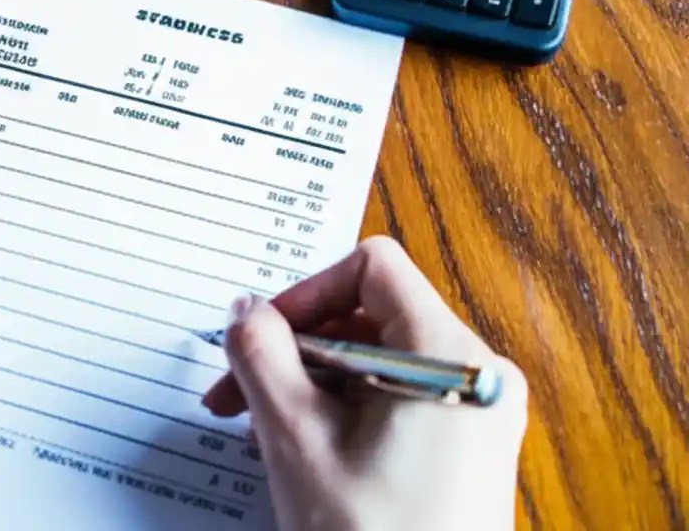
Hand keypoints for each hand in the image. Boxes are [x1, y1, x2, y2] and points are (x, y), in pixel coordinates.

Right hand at [202, 237, 527, 530]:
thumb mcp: (295, 437)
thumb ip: (261, 355)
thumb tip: (245, 311)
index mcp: (451, 357)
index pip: (373, 268)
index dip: (306, 291)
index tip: (261, 335)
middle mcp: (477, 374)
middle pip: (372, 312)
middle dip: (297, 346)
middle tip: (238, 390)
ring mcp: (477, 412)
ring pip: (379, 358)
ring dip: (311, 381)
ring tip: (262, 426)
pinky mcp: (467, 446)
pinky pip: (398, 395)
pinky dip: (344, 407)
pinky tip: (302, 446)